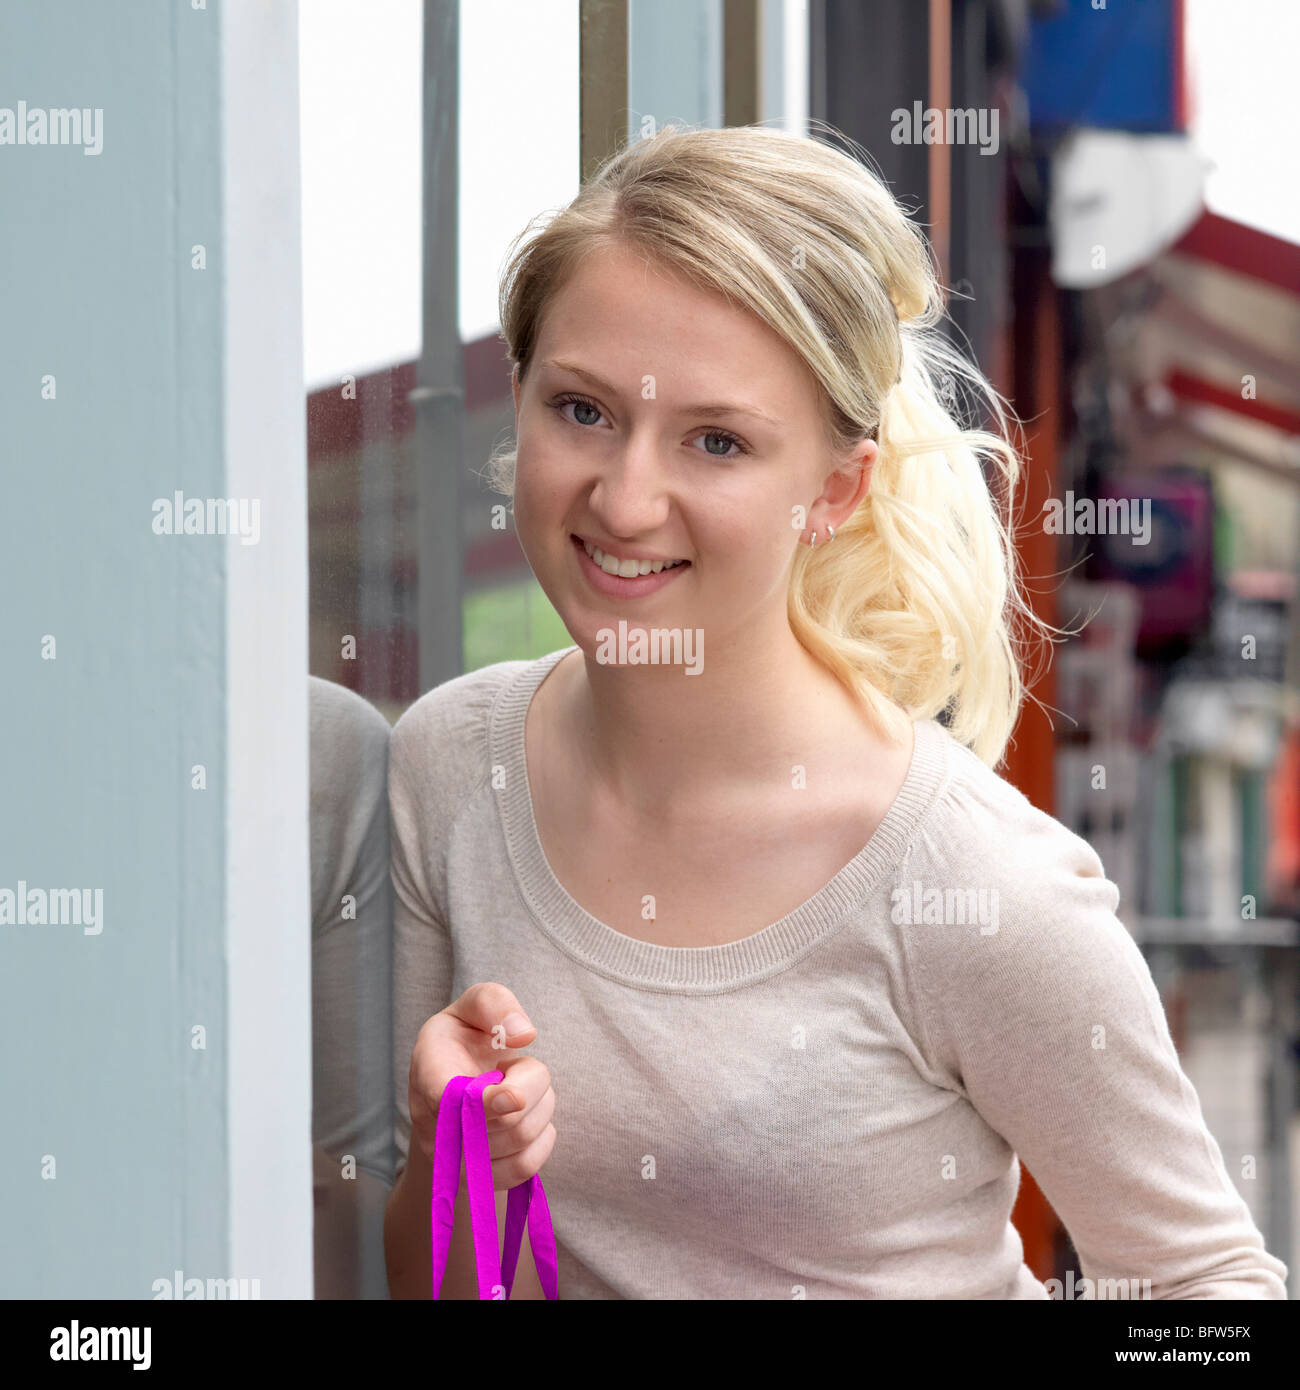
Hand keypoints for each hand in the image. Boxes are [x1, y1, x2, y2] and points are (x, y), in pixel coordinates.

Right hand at [407, 982, 556, 1190]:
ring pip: (521, 1141)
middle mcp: (434, 1123)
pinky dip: (541, 1138)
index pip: (451, 1100)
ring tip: (519, 1088)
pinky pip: (524, 1168)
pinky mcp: (476, 1180)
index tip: (515, 1095)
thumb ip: (494, 1004)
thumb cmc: (466, 1038)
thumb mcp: (472, 1005)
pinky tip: (528, 1116)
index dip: (488, 1103)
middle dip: (532, 1083)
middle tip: (517, 1065)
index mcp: (430, 1072)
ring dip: (539, 1106)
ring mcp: (454, 1158)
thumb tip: (523, 1035)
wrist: (452, 1081)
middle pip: (507, 1120)